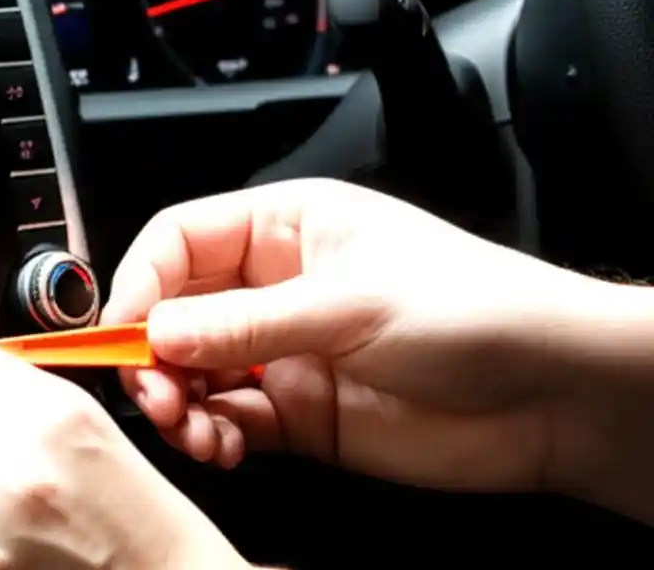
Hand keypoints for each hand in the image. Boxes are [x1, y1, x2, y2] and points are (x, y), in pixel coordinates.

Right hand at [102, 178, 652, 498]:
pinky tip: (220, 446)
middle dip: (151, 351)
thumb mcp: (350, 302)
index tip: (121, 328)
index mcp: (287, 229)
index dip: (141, 279)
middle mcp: (275, 287)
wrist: (552, 396)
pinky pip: (226, 420)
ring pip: (192, 372)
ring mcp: (284, 352)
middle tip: (153, 388)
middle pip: (175, 310)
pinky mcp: (298, 413)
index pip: (181, 240)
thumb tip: (161, 331)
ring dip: (175, 401)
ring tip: (189, 426)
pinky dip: (209, 436)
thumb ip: (246, 323)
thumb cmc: (477, 310)